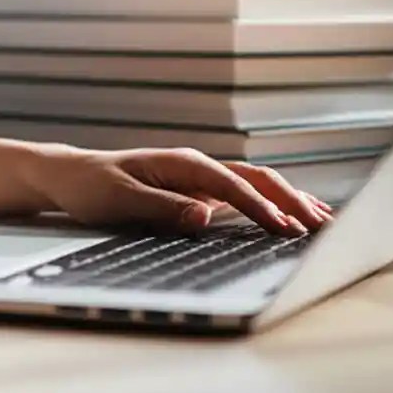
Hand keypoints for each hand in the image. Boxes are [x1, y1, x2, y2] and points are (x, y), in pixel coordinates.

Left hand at [29, 145, 333, 234]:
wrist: (70, 176)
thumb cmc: (90, 187)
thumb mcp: (121, 201)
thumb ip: (163, 209)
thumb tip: (205, 217)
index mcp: (182, 164)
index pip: (232, 185)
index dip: (260, 207)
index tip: (284, 228)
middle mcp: (196, 167)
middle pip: (255, 179)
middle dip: (290, 201)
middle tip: (320, 227)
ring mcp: (199, 179)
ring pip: (255, 185)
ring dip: (288, 201)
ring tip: (323, 221)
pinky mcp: (197, 193)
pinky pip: (242, 197)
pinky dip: (270, 205)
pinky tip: (291, 217)